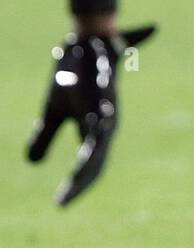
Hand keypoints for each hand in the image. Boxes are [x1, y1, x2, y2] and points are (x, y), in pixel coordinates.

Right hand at [27, 26, 155, 205]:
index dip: (76, 187)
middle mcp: (106, 125)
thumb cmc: (74, 78)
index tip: (59, 205)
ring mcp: (108, 108)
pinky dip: (101, 128)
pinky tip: (99, 134)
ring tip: (75, 186)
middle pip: (96, 163)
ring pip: (101, 144)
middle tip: (61, 203)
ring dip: (88, 166)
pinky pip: (104, 114)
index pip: (89, 167)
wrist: (86, 42)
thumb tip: (32, 162)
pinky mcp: (106, 92)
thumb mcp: (53, 110)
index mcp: (95, 132)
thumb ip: (46, 136)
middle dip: (79, 185)